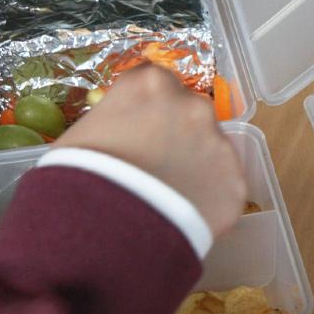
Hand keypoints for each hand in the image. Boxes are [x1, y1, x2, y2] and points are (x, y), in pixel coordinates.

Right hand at [55, 66, 246, 238]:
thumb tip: (117, 132)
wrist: (105, 230)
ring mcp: (218, 143)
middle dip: (176, 135)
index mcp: (150, 84)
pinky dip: (209, 200)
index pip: (155, 83)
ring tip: (170, 197)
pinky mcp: (235, 182)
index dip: (147, 110)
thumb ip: (110, 121)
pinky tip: (186, 217)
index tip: (139, 131)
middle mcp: (192, 104)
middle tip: (155, 167)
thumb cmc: (78, 179)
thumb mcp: (80, 136)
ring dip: (196, 166)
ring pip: (211, 149)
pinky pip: (224, 187)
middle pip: (189, 112)